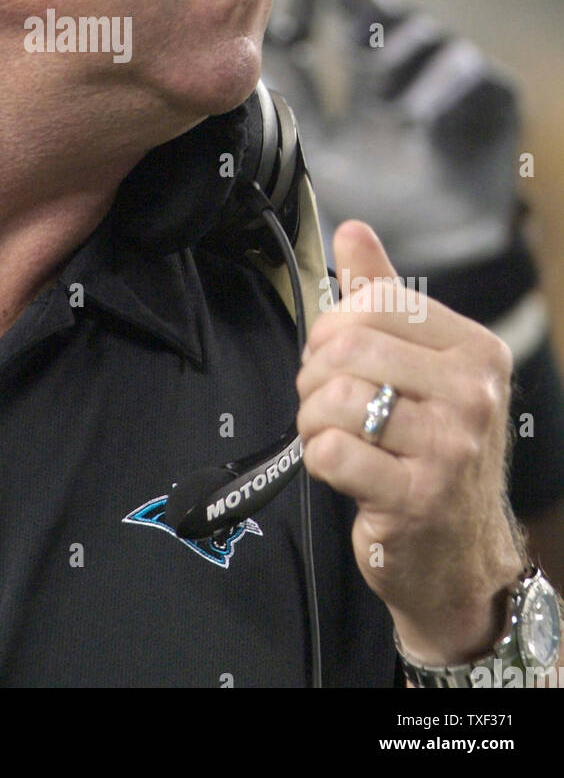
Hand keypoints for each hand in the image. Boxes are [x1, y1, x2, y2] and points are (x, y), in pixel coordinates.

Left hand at [296, 220, 525, 663]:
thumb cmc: (431, 448)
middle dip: (315, 372)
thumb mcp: (421, 366)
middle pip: (349, 347)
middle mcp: (473, 395)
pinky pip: (330, 453)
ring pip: (336, 399)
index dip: (333, 323)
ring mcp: (450, 449)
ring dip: (311, 417)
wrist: (458, 555)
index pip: (377, 300)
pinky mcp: (416, 499)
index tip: (333, 352)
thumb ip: (386, 296)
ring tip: (329, 431)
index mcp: (476, 351)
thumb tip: (353, 231)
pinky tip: (337, 466)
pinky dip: (315, 456)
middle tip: (322, 398)